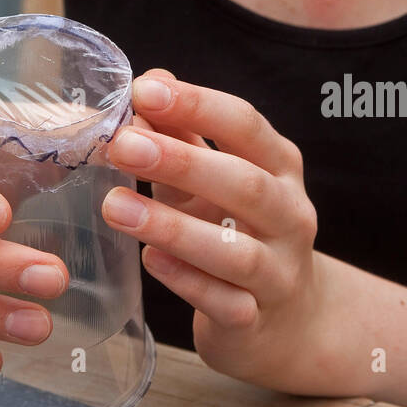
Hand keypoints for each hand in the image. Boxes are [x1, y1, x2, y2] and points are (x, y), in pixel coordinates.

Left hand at [101, 69, 337, 394]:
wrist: (288, 320)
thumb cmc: (237, 229)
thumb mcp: (213, 176)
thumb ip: (183, 134)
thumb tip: (148, 85)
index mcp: (280, 167)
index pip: (245, 126)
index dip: (197, 105)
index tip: (145, 89)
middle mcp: (290, 216)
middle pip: (245, 184)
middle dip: (182, 162)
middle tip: (123, 145)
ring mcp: (280, 273)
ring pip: (235, 251)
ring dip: (173, 227)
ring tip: (116, 206)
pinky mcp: (257, 322)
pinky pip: (225, 303)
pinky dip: (187, 282)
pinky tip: (150, 260)